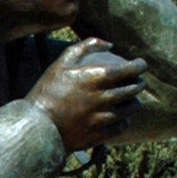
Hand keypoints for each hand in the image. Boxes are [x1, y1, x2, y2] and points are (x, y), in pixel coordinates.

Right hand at [25, 38, 146, 150]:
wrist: (36, 126)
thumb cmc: (47, 91)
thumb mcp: (61, 63)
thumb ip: (85, 47)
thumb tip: (108, 43)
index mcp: (96, 78)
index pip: (130, 69)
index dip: (140, 65)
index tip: (140, 64)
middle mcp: (104, 98)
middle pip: (134, 89)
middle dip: (138, 83)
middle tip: (136, 82)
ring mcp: (103, 117)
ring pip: (131, 108)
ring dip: (133, 102)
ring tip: (129, 100)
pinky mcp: (100, 134)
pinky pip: (122, 125)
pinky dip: (123, 120)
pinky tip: (119, 118)